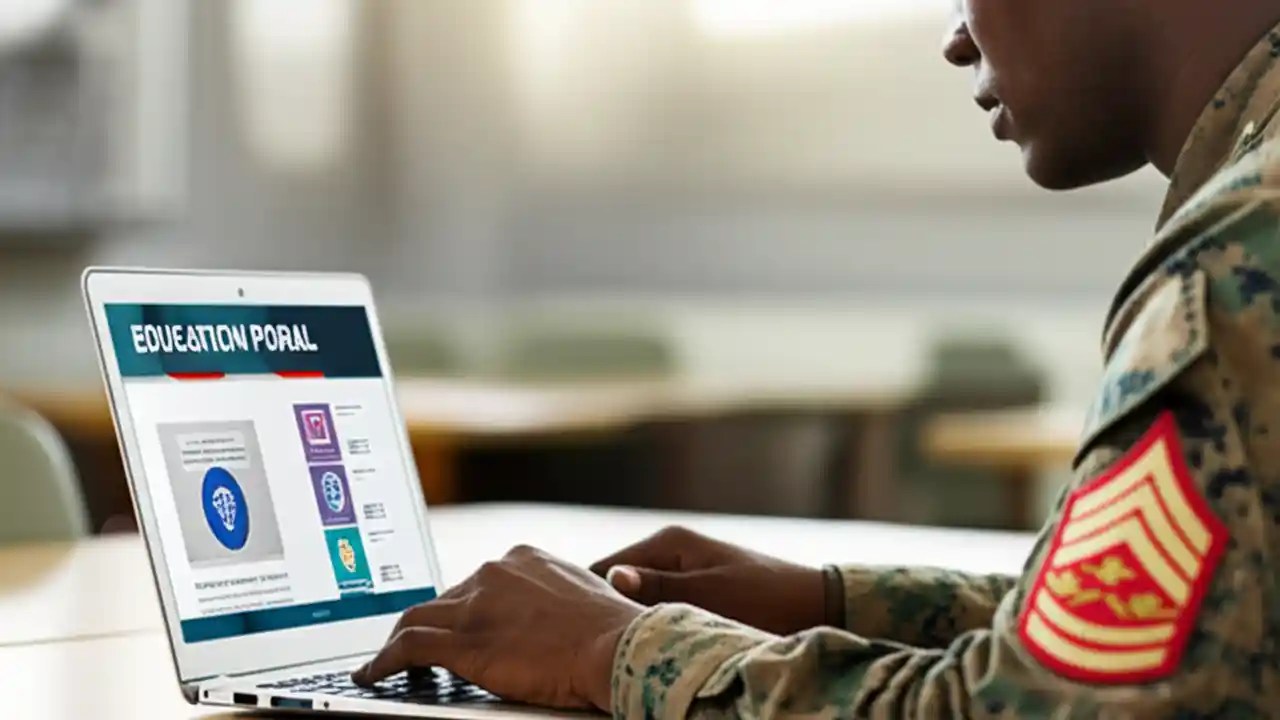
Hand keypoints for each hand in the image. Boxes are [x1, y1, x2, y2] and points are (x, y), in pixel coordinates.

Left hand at [352, 545, 642, 711]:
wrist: (618, 646)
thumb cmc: (613, 630)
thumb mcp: (580, 597)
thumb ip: (553, 599)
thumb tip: (549, 620)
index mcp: (522, 559)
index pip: (475, 582)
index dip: (461, 608)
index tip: (456, 624)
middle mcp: (494, 573)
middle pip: (444, 600)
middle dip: (434, 626)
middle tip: (418, 652)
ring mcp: (476, 606)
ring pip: (416, 618)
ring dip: (396, 640)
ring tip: (384, 663)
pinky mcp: (465, 643)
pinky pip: (409, 647)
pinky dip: (383, 660)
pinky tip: (372, 673)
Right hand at [590, 526, 825, 634]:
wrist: (814, 604)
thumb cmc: (765, 598)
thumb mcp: (709, 594)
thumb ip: (658, 589)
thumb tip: (611, 579)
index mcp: (667, 543)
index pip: (605, 569)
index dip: (585, 598)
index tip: (571, 629)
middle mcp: (670, 552)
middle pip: (617, 585)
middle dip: (605, 611)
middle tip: (587, 645)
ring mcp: (682, 571)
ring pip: (637, 600)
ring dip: (629, 621)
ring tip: (612, 649)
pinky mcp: (695, 590)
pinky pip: (657, 607)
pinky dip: (649, 624)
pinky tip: (643, 646)